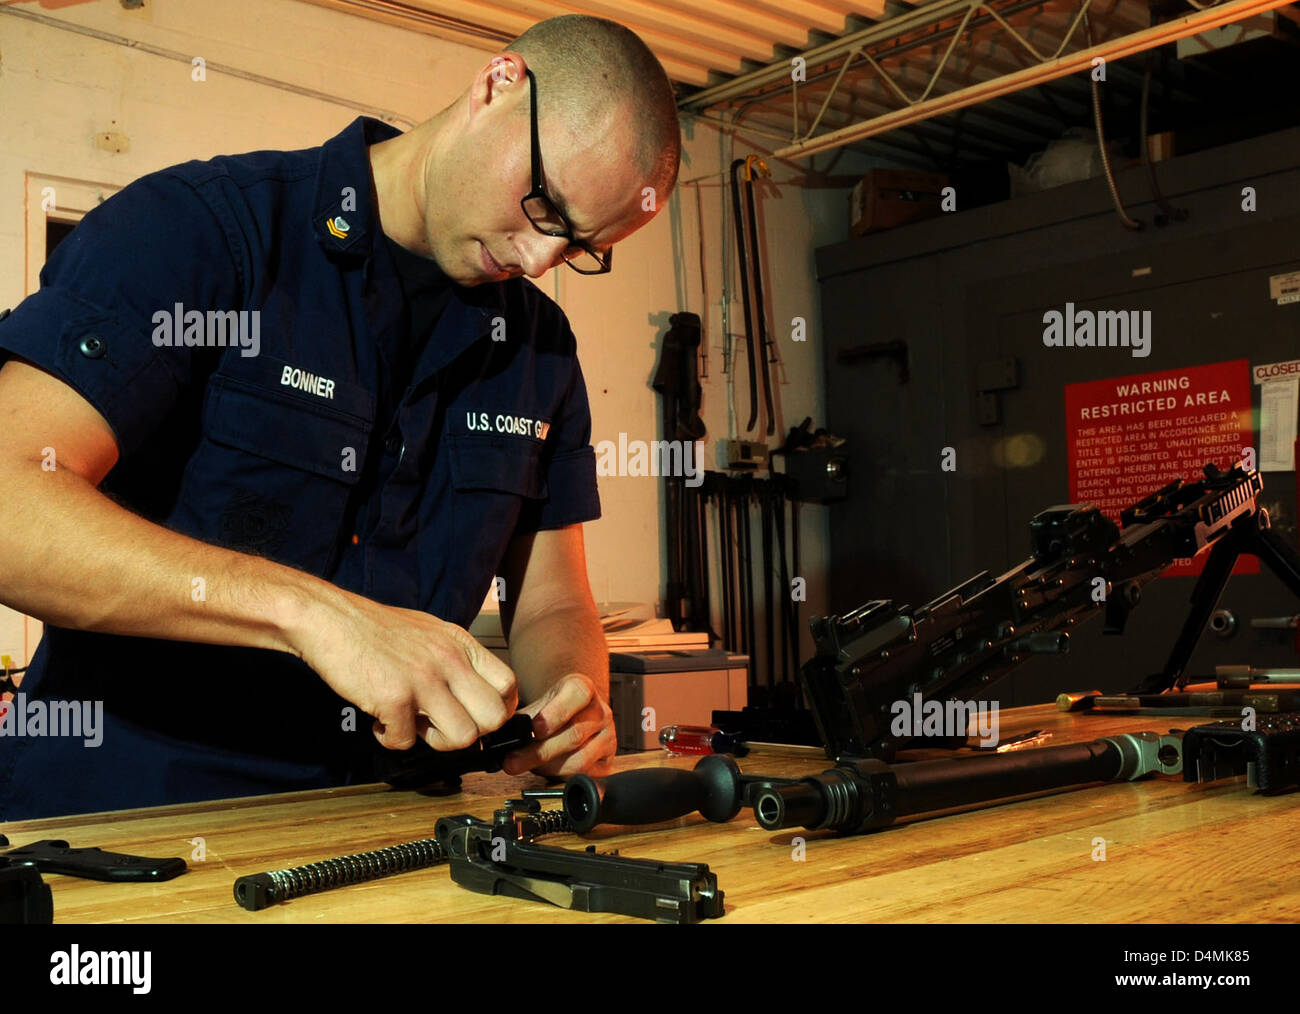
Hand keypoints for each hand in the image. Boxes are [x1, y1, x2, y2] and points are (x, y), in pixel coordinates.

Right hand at [294, 590, 517, 751]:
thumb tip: (472, 697)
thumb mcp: (430, 633)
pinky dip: (391, 739)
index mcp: (460, 643)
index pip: (508, 685)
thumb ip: (454, 661)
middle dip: (470, 733)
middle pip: (494, 718)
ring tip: (410, 725)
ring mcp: (424, 679)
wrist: (328, 619)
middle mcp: (450, 660)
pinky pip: (407, 742)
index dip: (498, 711)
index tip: (476, 719)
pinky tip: (379, 721)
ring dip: (434, 742)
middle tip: (441, 727)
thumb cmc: (374, 629)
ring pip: (462, 737)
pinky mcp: (394, 697)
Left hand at [502, 672, 615, 777]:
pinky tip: (546, 770)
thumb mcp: (537, 706)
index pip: (577, 695)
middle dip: (538, 752)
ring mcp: (607, 737)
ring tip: (527, 765)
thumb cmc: (551, 712)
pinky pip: (584, 775)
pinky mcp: (607, 761)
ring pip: (579, 759)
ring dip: (547, 767)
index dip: (556, 712)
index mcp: (583, 690)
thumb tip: (498, 739)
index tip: (534, 729)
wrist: (570, 719)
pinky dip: (561, 776)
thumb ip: (522, 719)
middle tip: (513, 761)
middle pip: (573, 735)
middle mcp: (600, 712)